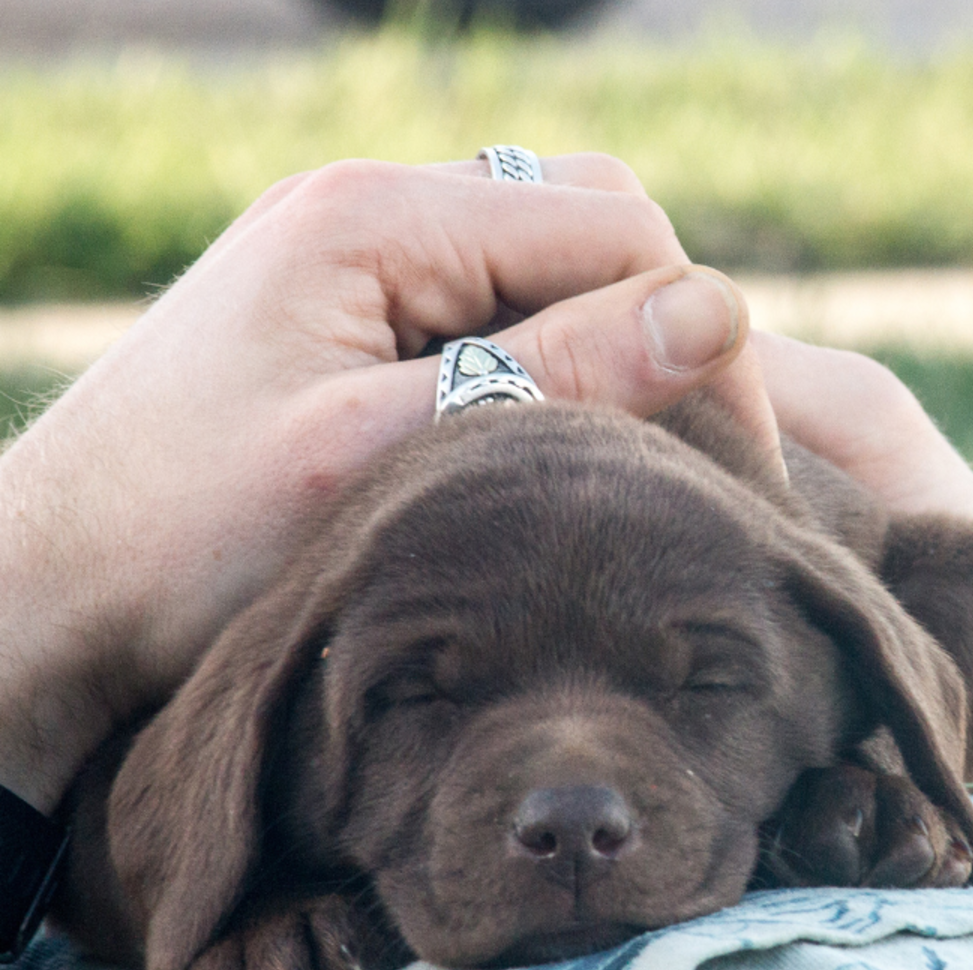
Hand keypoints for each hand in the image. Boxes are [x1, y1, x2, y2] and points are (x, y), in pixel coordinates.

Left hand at [0, 154, 773, 813]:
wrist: (48, 587)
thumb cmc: (182, 540)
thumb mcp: (378, 459)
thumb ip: (551, 377)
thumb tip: (718, 310)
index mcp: (378, 219)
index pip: (618, 233)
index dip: (702, 339)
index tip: (735, 463)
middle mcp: (375, 212)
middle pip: (594, 229)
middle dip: (663, 334)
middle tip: (694, 460)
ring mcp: (364, 260)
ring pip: (551, 270)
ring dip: (608, 353)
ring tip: (627, 464)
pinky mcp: (356, 318)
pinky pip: (495, 312)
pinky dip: (548, 370)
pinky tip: (546, 450)